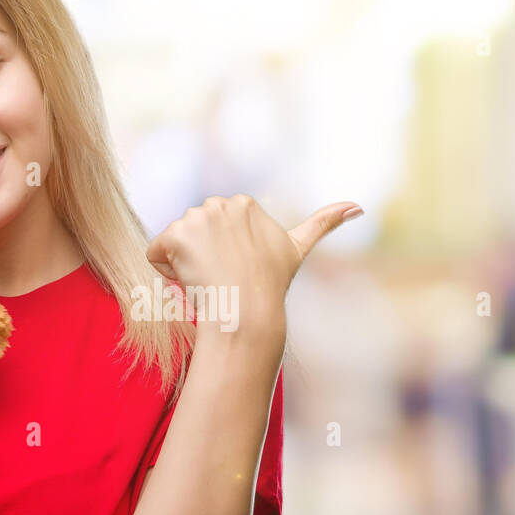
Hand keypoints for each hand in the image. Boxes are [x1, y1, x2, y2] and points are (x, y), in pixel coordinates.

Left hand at [144, 195, 362, 339]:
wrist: (248, 311)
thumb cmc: (271, 285)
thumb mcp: (297, 248)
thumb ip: (325, 222)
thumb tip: (359, 205)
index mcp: (244, 203)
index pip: (214, 227)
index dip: (222, 251)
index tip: (239, 266)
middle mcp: (219, 203)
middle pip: (193, 231)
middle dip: (202, 255)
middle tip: (223, 276)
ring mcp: (197, 217)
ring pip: (174, 243)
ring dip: (184, 264)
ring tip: (209, 279)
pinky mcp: (176, 235)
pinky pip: (155, 253)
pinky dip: (164, 270)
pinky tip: (189, 280)